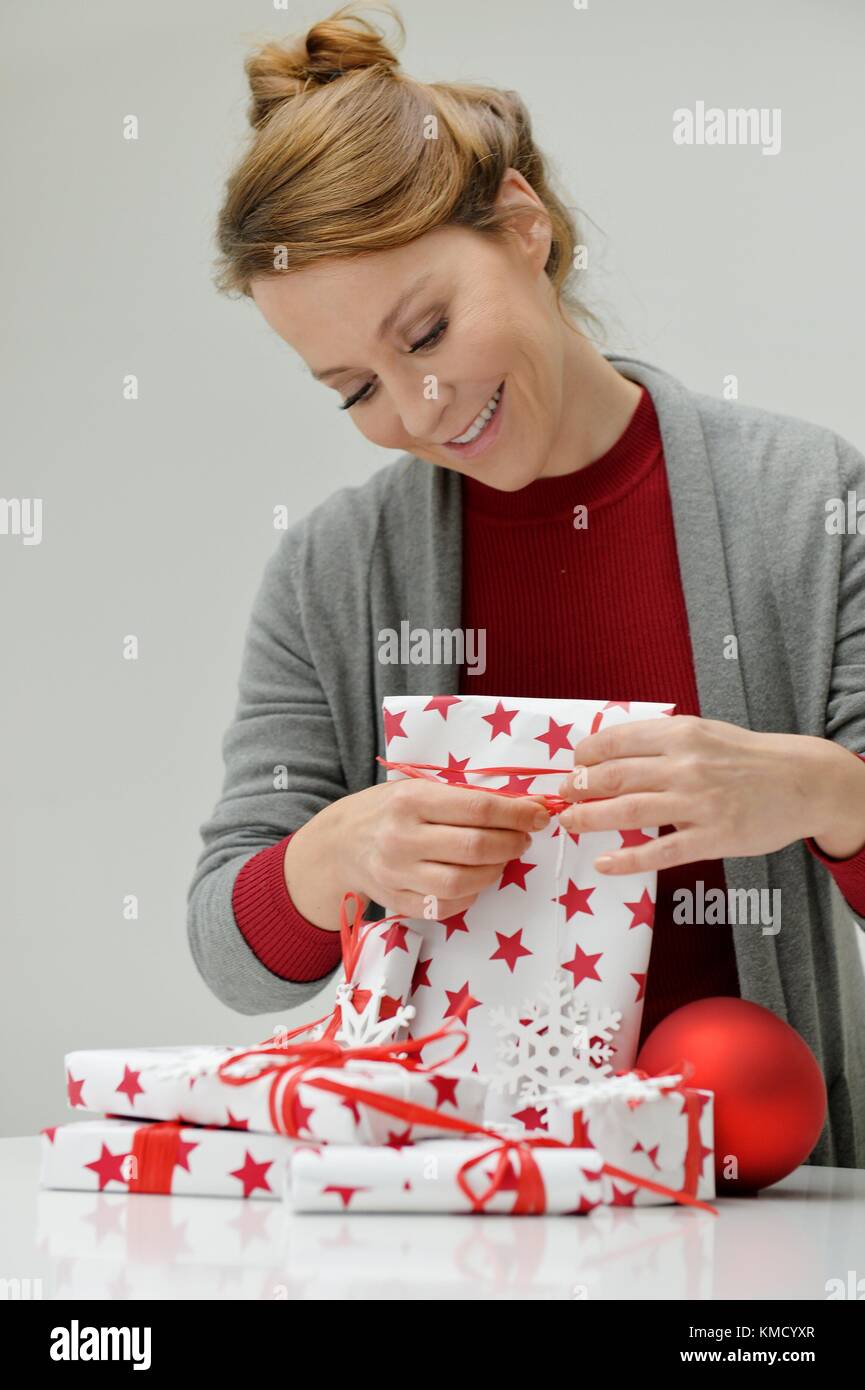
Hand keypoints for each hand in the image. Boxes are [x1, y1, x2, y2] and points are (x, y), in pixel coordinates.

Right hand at [284, 778, 549, 926]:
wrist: (339, 844)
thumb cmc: (389, 810)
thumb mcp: (418, 789)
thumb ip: (464, 798)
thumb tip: (526, 807)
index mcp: (410, 800)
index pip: (477, 808)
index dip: (516, 813)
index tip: (539, 815)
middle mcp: (402, 838)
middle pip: (475, 847)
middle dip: (512, 843)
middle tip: (523, 838)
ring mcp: (398, 874)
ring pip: (465, 881)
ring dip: (496, 871)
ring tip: (502, 858)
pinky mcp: (398, 902)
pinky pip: (448, 905)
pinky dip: (472, 893)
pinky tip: (476, 878)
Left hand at [555, 714, 864, 874]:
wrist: (802, 782)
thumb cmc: (746, 757)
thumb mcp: (703, 732)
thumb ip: (661, 740)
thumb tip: (608, 750)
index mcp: (681, 734)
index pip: (617, 741)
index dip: (585, 755)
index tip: (572, 764)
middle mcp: (685, 766)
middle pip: (614, 777)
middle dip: (578, 787)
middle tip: (561, 796)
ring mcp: (698, 804)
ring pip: (629, 812)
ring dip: (590, 818)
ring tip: (569, 822)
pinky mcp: (712, 838)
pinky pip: (659, 852)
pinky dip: (625, 859)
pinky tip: (603, 862)